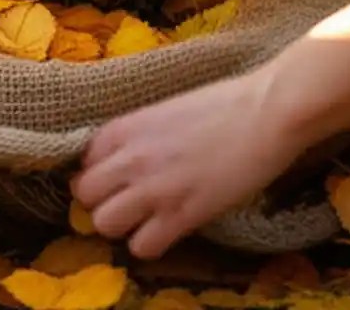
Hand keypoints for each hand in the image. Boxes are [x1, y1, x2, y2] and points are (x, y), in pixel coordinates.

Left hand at [71, 71, 307, 260]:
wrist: (266, 112)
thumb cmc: (225, 103)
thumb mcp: (166, 110)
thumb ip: (140, 134)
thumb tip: (128, 157)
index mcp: (124, 127)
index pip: (83, 162)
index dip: (101, 173)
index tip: (121, 177)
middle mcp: (129, 158)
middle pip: (85, 196)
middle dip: (103, 201)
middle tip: (128, 202)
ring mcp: (153, 189)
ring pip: (105, 224)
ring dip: (123, 226)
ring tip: (146, 219)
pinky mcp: (181, 215)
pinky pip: (142, 247)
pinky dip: (151, 244)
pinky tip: (168, 231)